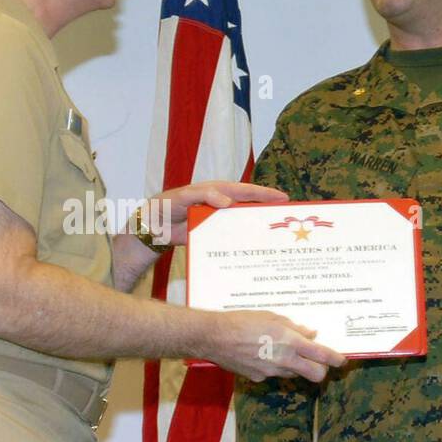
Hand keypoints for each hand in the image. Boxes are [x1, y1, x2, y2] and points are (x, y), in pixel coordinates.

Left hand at [148, 181, 287, 246]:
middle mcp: (221, 205)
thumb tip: (228, 200)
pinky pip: (231, 237)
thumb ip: (204, 195)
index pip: (244, 191)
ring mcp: (218, 220)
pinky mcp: (213, 235)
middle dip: (267, 208)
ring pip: (242, 222)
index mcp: (216, 191)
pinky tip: (254, 249)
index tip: (282, 198)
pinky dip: (243, 241)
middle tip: (288, 214)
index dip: (263, 194)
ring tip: (277, 232)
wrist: (153, 228)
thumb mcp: (183, 197)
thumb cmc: (166, 206)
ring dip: (257, 226)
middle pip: (248, 206)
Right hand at [206, 310, 344, 382]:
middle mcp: (284, 360)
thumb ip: (292, 327)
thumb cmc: (241, 321)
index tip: (341, 360)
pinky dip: (273, 366)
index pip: (321, 355)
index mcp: (289, 341)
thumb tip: (309, 333)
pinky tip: (259, 354)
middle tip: (317, 361)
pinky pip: (273, 373)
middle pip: (315, 374)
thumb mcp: (270, 317)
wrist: (214, 336)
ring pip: (294, 374)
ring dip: (295, 365)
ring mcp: (271, 372)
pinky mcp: (258, 377)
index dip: (335, 359)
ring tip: (280, 350)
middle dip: (321, 370)